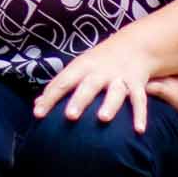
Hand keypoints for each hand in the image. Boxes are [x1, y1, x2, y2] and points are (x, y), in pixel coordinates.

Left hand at [33, 29, 157, 128]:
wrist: (134, 45)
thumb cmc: (99, 62)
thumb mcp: (78, 68)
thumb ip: (59, 86)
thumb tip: (37, 105)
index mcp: (82, 67)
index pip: (62, 82)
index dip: (50, 97)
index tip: (38, 114)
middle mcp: (101, 71)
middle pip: (88, 85)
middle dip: (79, 100)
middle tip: (69, 116)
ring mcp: (119, 77)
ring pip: (115, 91)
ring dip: (109, 104)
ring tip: (103, 119)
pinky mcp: (137, 83)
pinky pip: (139, 100)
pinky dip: (140, 114)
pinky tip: (139, 131)